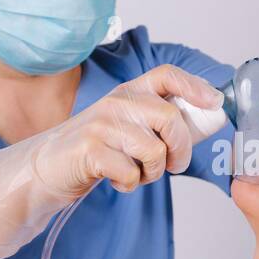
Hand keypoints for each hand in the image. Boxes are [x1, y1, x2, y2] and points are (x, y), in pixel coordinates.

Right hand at [37, 64, 223, 196]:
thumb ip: (155, 121)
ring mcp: (101, 125)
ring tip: (136, 173)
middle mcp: (116, 103)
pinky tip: (117, 180)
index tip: (214, 102)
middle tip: (173, 166)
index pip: (166, 74)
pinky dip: (129, 184)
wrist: (43, 169)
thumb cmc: (92, 151)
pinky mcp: (90, 150)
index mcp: (127, 93)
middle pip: (170, 118)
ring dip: (153, 173)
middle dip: (181, 149)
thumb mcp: (124, 126)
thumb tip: (203, 119)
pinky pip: (131, 172)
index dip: (195, 86)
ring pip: (154, 150)